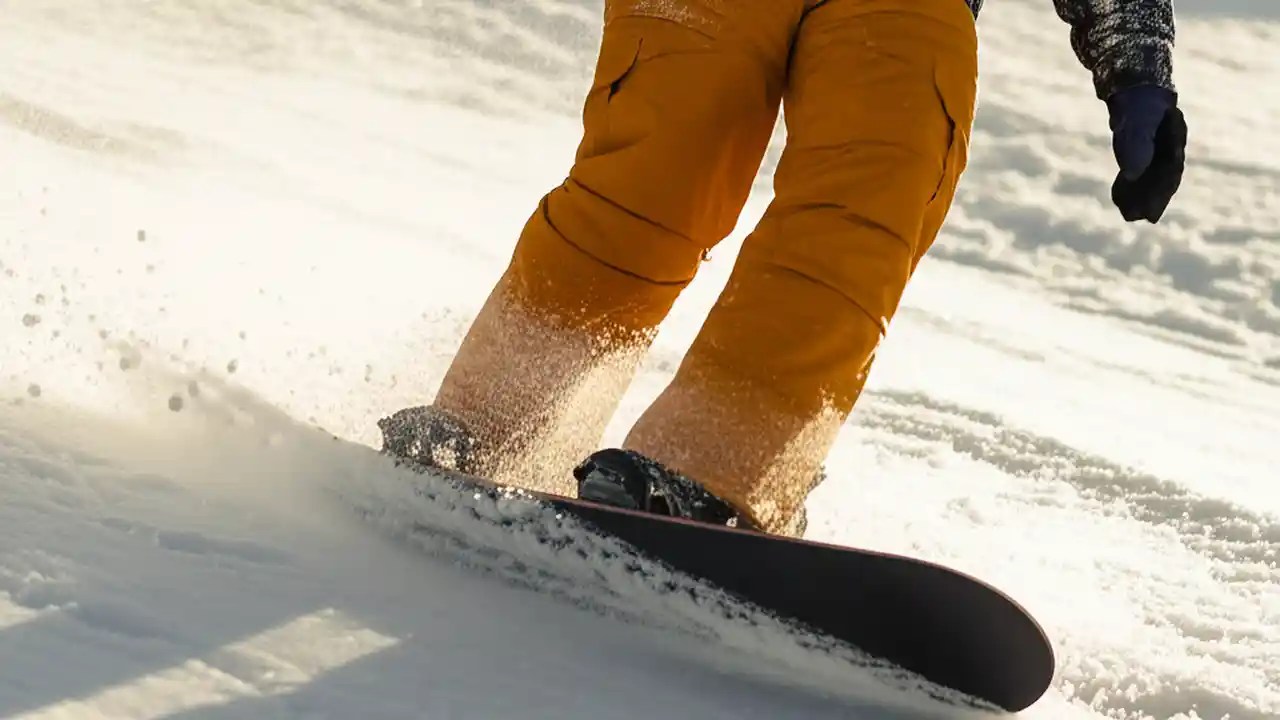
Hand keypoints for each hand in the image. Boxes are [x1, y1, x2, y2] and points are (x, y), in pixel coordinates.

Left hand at [1106, 85, 1186, 222]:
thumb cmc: (1137, 103)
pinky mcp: (1148, 152)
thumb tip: (1132, 174)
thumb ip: (1137, 145)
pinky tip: (1120, 200)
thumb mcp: (1136, 121)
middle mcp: (1171, 149)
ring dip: (1143, 196)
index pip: (1170, 173)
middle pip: (1164, 180)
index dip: (1160, 194)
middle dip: (1152, 199)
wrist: (1136, 89)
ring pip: (1154, 178)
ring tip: (1128, 214)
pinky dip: (1133, 186)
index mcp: (1174, 141)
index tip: (1150, 213)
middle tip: (1139, 218)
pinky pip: (1143, 173)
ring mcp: (1160, 150)